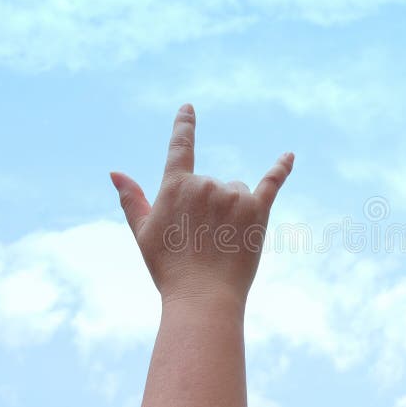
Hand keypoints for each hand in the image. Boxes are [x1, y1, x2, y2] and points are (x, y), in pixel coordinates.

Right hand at [110, 103, 292, 307]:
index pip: (181, 147)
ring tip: (223, 242)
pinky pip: (272, 182)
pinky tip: (290, 156)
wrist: (203, 297)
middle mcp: (206, 184)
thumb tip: (115, 172)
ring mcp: (234, 195)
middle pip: (213, 183)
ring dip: (233, 210)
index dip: (185, 126)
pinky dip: (282, 168)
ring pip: (237, 191)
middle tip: (202, 240)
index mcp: (176, 187)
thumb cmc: (169, 269)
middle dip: (210, 207)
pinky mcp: (258, 210)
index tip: (189, 108)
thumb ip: (131, 200)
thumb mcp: (143, 233)